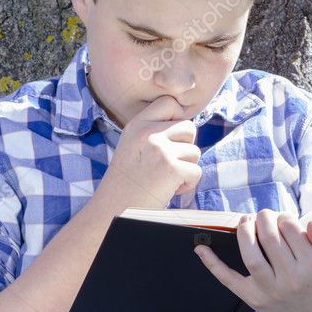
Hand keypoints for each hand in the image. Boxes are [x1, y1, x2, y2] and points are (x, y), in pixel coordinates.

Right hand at [99, 95, 200, 209]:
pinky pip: (196, 171)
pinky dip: (188, 184)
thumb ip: (153, 131)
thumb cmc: (126, 181)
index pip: (169, 102)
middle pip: (189, 127)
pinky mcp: (172, 169)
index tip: (171, 137)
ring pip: (195, 151)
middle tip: (168, 163)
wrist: (114, 209)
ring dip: (186, 167)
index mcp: (137, 124)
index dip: (177, 117)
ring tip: (165, 178)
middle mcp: (148, 133)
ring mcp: (160, 150)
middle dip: (185, 146)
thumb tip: (187, 124)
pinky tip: (169, 189)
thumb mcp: (132, 145)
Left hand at [194, 209, 311, 311]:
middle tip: (265, 216)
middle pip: (270, 237)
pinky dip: (212, 264)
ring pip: (251, 254)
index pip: (292, 228)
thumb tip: (308, 223)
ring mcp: (269, 290)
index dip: (285, 217)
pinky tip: (200, 248)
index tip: (285, 220)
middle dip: (265, 219)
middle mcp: (291, 279)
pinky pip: (229, 280)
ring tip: (247, 221)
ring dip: (245, 232)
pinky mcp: (252, 298)